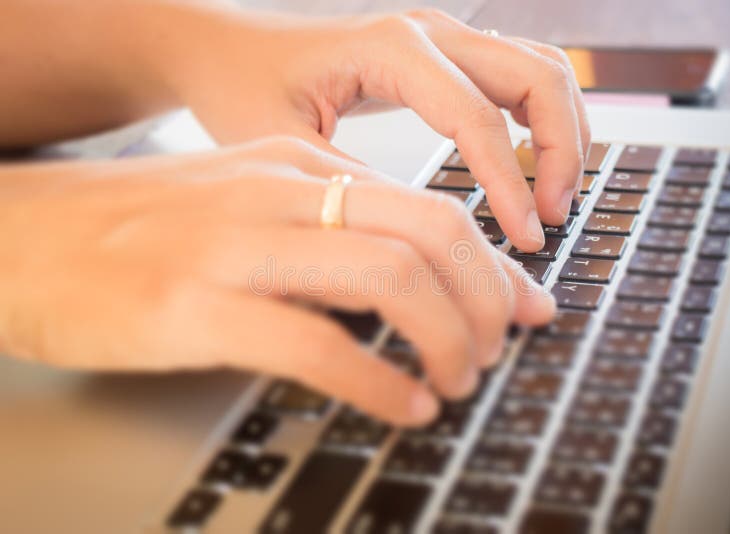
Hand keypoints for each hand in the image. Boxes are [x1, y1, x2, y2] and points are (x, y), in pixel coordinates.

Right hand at [0, 138, 554, 424]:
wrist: (22, 238)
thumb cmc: (138, 229)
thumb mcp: (245, 206)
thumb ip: (324, 232)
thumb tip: (413, 280)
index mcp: (296, 165)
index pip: (432, 207)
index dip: (494, 266)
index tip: (525, 307)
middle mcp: (276, 192)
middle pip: (431, 233)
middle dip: (487, 301)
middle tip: (496, 350)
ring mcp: (235, 246)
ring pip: (389, 279)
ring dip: (447, 338)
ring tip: (457, 380)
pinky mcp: (194, 306)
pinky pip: (317, 343)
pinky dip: (380, 382)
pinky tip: (404, 406)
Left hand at [157, 6, 589, 250]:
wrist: (224, 49)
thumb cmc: (243, 88)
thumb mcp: (286, 147)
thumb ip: (357, 186)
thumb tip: (421, 240)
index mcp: (393, 48)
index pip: (480, 118)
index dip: (511, 184)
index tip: (526, 237)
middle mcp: (429, 30)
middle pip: (538, 76)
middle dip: (562, 150)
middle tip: (554, 216)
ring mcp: (442, 36)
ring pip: (543, 68)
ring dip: (563, 131)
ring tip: (554, 196)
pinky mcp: (443, 54)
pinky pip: (520, 74)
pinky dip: (542, 119)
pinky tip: (531, 167)